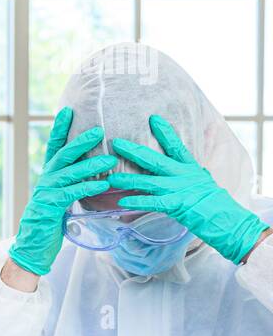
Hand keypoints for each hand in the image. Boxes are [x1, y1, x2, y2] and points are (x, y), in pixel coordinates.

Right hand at [9, 108, 116, 277]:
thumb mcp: (59, 201)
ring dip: (91, 164)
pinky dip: (88, 186)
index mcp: (48, 177)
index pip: (53, 148)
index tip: (68, 110)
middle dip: (81, 140)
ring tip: (111, 158)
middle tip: (99, 129)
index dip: (60, 129)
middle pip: (63, 154)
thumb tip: (90, 175)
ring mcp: (46, 193)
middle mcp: (45, 181)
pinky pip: (72, 192)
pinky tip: (103, 183)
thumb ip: (69, 186)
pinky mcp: (50, 207)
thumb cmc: (49, 226)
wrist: (31, 249)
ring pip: (70, 172)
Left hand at [111, 116, 267, 265]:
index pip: (176, 145)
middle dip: (134, 151)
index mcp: (189, 167)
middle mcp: (182, 175)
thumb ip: (189, 174)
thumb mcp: (202, 181)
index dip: (165, 131)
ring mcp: (178, 189)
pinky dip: (137, 202)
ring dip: (128, 179)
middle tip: (116, 143)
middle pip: (154, 159)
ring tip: (111, 178)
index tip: (153, 118)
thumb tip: (181, 170)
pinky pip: (152, 202)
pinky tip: (122, 202)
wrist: (225, 217)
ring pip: (148, 181)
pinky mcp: (175, 205)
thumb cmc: (213, 203)